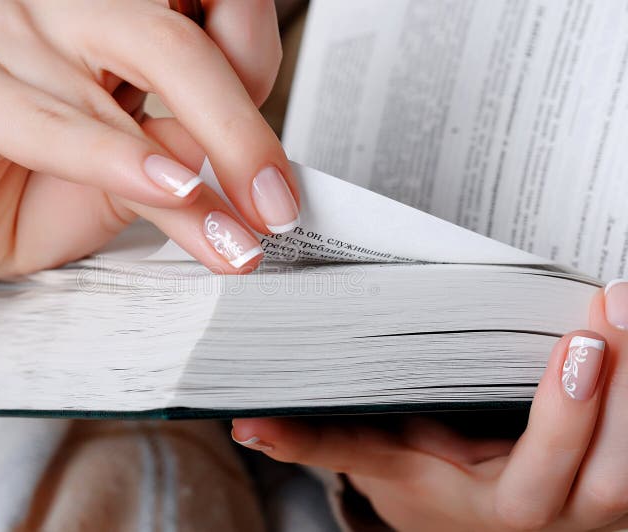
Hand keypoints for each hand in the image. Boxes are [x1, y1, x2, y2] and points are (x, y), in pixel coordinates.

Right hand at [0, 0, 298, 308]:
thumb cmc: (47, 189)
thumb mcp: (146, 172)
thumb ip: (194, 148)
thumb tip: (260, 167)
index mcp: (123, 17)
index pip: (213, 12)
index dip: (258, 72)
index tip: (283, 170)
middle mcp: (70, 8)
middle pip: (175, 39)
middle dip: (240, 130)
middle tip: (275, 206)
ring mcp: (10, 33)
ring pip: (124, 79)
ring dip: (192, 173)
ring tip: (232, 235)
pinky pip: (49, 120)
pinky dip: (114, 158)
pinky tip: (163, 190)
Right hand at [232, 286, 627, 530]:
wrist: (468, 523)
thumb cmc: (420, 485)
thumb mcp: (373, 463)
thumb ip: (314, 442)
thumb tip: (246, 424)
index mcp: (493, 509)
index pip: (537, 482)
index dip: (563, 422)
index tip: (577, 347)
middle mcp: (556, 517)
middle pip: (614, 475)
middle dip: (623, 390)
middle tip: (613, 301)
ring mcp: (596, 507)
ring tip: (627, 301)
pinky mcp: (618, 482)